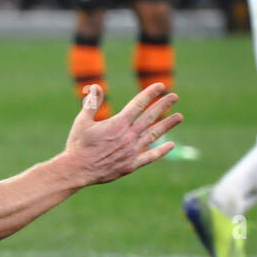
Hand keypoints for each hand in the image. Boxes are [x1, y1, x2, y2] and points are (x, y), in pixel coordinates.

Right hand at [63, 82, 182, 185]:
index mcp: (118, 123)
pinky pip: (150, 157)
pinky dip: (161, 151)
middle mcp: (128, 136)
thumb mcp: (82, 120)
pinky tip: (170, 145)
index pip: (139, 104)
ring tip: (179, 117)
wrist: (77, 170)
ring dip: (167, 125)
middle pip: (150, 117)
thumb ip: (92, 103)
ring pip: (154, 135)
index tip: (161, 86)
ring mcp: (132, 151)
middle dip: (163, 105)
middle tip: (175, 97)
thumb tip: (95, 86)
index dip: (151, 93)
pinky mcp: (131, 165)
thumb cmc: (78, 144)